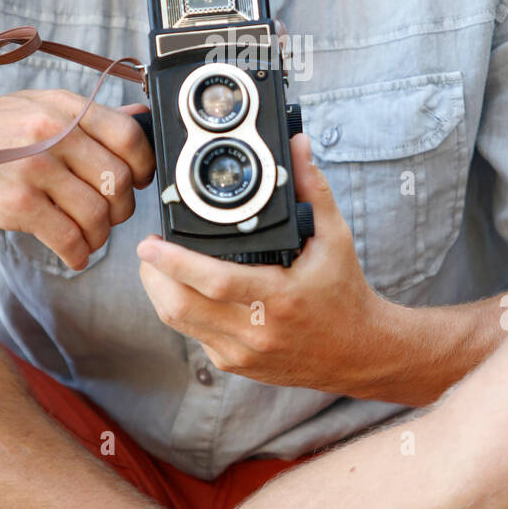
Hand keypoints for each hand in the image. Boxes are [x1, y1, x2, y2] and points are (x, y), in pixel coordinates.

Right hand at [0, 90, 154, 268]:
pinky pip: (69, 238)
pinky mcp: (17, 204)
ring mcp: (36, 168)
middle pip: (119, 180)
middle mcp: (54, 133)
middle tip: (107, 216)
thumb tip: (139, 118)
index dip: (143, 165)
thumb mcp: (37, 107)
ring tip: (87, 238)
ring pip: (98, 214)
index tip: (138, 182)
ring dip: (100, 235)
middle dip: (121, 207)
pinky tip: (74, 255)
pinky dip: (79, 253)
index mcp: (64, 107)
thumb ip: (86, 117)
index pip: (129, 136)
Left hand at [135, 133, 389, 395]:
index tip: (150, 243)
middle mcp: (257, 332)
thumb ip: (312, 188)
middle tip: (149, 248)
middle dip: (153, 274)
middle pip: (180, 307)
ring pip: (179, 323)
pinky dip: (182, 310)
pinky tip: (186, 290)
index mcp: (280, 298)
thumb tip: (296, 144)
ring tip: (159, 265)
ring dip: (159, 291)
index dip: (174, 262)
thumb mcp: (334, 237)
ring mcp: (242, 353)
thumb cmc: (344, 292)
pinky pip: (193, 335)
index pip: (214, 282)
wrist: (358, 353)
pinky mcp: (236, 364)